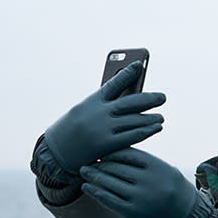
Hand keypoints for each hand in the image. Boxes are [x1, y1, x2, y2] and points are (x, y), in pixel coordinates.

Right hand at [39, 62, 165, 183]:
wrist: (55, 153)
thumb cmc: (72, 130)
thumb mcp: (84, 112)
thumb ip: (104, 106)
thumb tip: (130, 100)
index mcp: (92, 101)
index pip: (113, 83)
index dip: (127, 73)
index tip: (140, 65)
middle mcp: (98, 113)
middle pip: (130, 103)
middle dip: (148, 99)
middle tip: (162, 98)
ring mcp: (103, 128)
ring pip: (134, 120)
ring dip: (150, 118)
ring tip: (161, 117)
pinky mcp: (106, 145)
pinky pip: (132, 136)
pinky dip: (146, 131)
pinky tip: (155, 128)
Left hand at [80, 148, 211, 217]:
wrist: (183, 212)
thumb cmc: (167, 184)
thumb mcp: (159, 166)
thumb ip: (139, 159)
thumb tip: (110, 150)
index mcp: (155, 165)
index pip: (125, 153)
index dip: (110, 151)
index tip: (99, 147)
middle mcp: (147, 180)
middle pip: (115, 168)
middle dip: (99, 163)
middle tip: (85, 158)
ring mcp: (140, 197)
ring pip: (110, 183)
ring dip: (93, 176)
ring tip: (83, 170)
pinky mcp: (133, 212)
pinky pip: (109, 200)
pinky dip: (95, 192)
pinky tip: (86, 186)